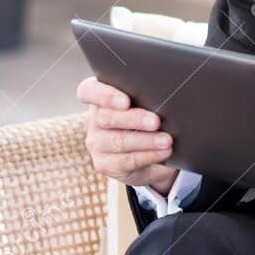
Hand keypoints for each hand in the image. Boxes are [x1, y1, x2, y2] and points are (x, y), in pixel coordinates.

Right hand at [77, 75, 176, 191]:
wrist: (155, 155)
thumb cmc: (151, 121)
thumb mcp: (149, 105)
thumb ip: (147, 97)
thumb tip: (165, 97)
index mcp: (100, 97)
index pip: (88, 91)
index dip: (104, 95)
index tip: (126, 102)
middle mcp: (94, 119)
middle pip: (105, 117)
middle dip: (134, 119)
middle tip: (156, 122)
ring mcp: (96, 143)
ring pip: (117, 140)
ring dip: (145, 140)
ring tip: (166, 140)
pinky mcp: (104, 164)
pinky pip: (125, 160)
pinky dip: (148, 155)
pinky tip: (163, 152)